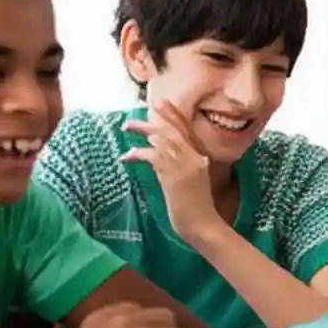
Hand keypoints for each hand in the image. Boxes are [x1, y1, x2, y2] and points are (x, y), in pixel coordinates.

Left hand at [120, 101, 220, 241]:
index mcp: (201, 157)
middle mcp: (195, 157)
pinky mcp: (174, 175)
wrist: (202, 224)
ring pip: (162, 139)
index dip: (174, 115)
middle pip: (172, 130)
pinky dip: (139, 153)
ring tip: (126, 128)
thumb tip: (156, 157)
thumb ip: (176, 167)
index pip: (187, 130)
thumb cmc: (196, 208)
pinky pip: (154, 156)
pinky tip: (128, 155)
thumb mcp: (189, 182)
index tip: (161, 102)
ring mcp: (185, 165)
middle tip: (135, 114)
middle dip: (154, 119)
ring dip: (141, 131)